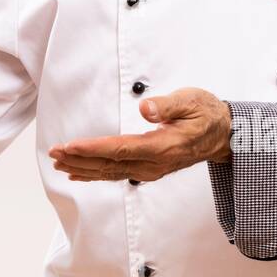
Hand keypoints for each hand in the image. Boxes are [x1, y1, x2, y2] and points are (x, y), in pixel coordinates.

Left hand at [48, 88, 231, 181]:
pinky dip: (95, 174)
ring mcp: (151, 169)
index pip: (121, 148)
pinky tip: (78, 174)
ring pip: (110, 172)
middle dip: (79, 159)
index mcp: (163, 146)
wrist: (223, 135)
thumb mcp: (192, 101)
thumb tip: (145, 108)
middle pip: (110, 164)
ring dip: (83, 167)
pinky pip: (117, 174)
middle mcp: (155, 163)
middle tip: (54, 152)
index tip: (70, 146)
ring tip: (58, 162)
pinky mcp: (148, 169)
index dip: (93, 148)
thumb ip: (168, 105)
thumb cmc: (206, 113)